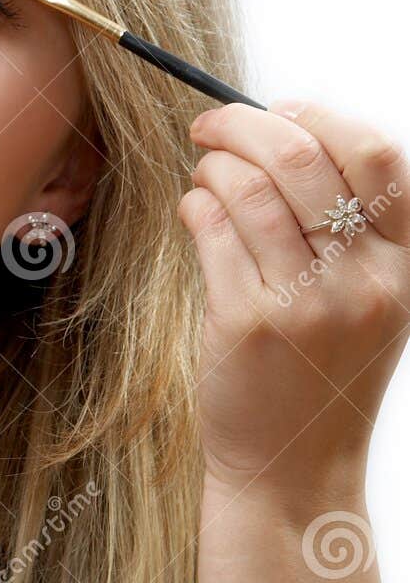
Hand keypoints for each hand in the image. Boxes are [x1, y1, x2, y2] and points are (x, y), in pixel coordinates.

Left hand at [177, 99, 409, 496]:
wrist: (294, 471)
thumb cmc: (321, 375)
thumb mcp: (370, 304)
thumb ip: (353, 231)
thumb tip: (289, 135)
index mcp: (404, 267)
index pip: (377, 156)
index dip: (322, 117)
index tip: (281, 110)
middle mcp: (363, 282)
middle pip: (305, 159)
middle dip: (246, 124)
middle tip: (212, 124)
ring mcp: (306, 304)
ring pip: (250, 188)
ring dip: (214, 163)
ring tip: (204, 174)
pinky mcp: (246, 324)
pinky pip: (213, 230)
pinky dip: (195, 204)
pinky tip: (194, 210)